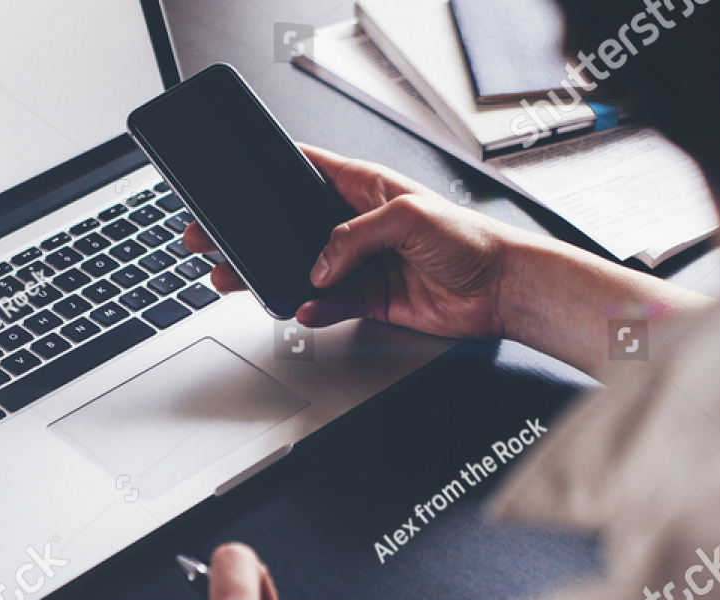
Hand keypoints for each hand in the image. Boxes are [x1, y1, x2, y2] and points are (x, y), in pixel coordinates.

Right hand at [187, 144, 514, 339]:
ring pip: (303, 269)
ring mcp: (362, 263)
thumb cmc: (472, 238)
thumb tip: (318, 263)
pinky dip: (312, 309)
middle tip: (217, 236)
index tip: (238, 177)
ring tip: (237, 276)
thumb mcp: (407, 217)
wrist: (502, 289)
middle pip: (293, 225)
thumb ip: (354, 236)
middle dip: (255, 231)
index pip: (309, 169)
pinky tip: (301, 307)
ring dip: (273, 274)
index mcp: (366, 187)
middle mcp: (359, 225)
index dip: (273, 171)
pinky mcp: (370, 299)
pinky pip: (328, 305)